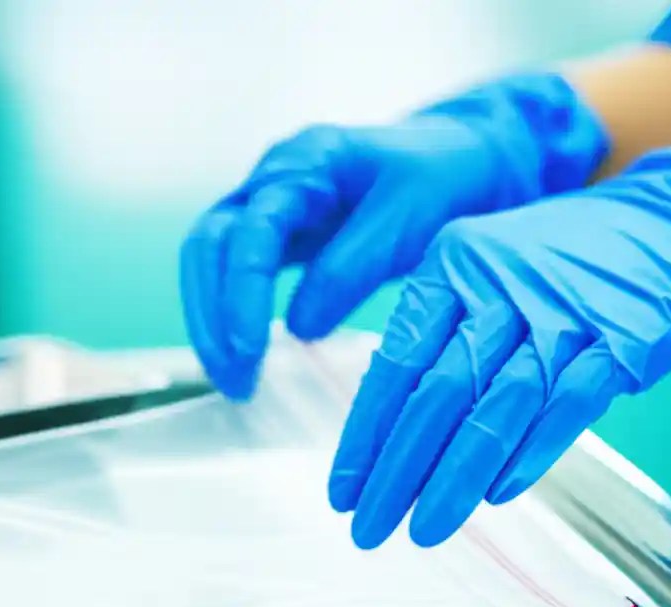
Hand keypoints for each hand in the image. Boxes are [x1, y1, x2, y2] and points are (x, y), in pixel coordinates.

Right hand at [179, 74, 607, 398]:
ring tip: (236, 384)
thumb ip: (353, 266)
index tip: (250, 350)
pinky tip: (245, 362)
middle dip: (211, 315)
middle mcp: (272, 181)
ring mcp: (269, 208)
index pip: (250, 230)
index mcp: (304, 162)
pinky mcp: (278, 239)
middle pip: (208, 245)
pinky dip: (231, 318)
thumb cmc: (443, 177)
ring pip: (211, 262)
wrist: (462, 157)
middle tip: (234, 380)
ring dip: (212, 323)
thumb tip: (297, 328)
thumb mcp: (410, 214)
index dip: (242, 293)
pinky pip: (236, 276)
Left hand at [330, 136, 670, 548]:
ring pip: (497, 405)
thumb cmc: (560, 262)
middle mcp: (500, 286)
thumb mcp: (484, 272)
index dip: (366, 433)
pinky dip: (531, 452)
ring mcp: (562, 313)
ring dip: (456, 477)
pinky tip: (496, 496)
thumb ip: (438, 338)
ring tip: (424, 530)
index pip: (396, 361)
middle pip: (438, 391)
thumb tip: (385, 423)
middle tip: (368, 528)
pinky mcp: (620, 341)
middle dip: (397, 469)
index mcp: (452, 265)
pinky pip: (568, 404)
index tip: (341, 492)